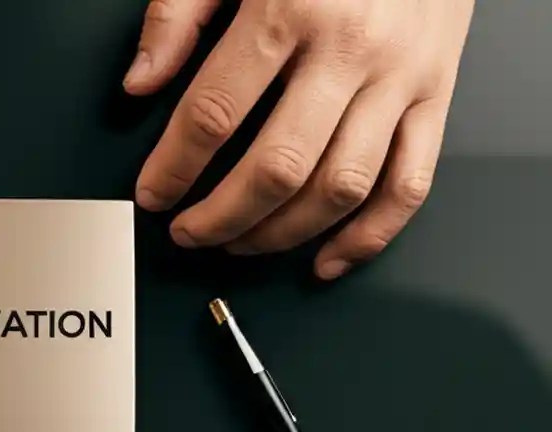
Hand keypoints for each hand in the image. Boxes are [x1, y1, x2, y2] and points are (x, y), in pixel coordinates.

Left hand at [125, 0, 473, 279]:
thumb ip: (178, 14)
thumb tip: (141, 80)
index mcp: (291, 8)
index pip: (214, 113)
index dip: (173, 167)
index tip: (153, 194)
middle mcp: (350, 49)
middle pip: (277, 167)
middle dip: (221, 217)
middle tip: (189, 231)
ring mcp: (401, 77)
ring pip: (339, 188)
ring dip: (280, 233)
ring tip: (239, 243)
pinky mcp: (438, 95)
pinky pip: (408, 185)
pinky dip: (367, 237)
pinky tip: (324, 258)